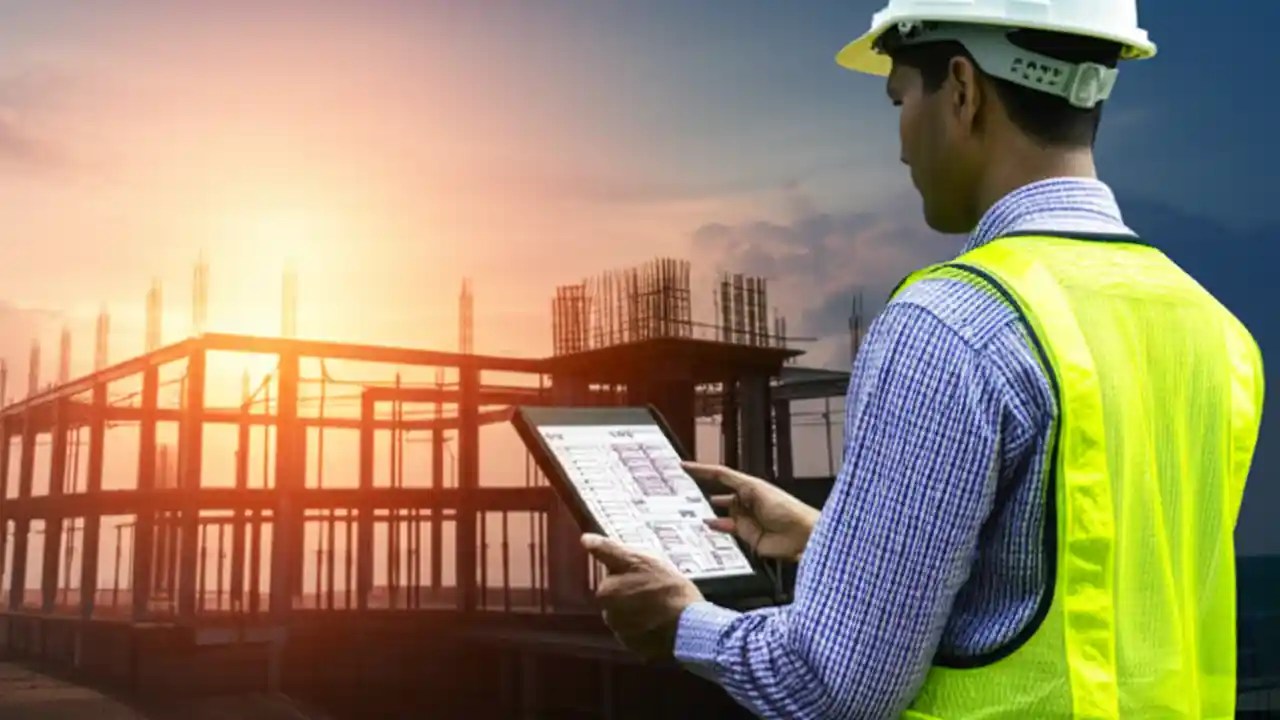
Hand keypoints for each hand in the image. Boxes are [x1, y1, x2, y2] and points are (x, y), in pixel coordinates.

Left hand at [580, 533, 704, 661]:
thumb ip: (609, 550)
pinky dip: (648, 627)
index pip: (611, 576)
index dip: (629, 572)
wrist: (689, 627)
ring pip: (629, 615)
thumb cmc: (666, 588)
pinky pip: (639, 633)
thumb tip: (585, 539)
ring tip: (663, 606)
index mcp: (605, 592)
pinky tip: (664, 621)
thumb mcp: (639, 559)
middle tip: (657, 587)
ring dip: (640, 610)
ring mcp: (622, 634)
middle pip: (618, 597)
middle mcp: (608, 614)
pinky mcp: (636, 649)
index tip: (645, 574)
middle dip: (633, 591)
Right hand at [682, 461, 820, 562]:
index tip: (684, 467)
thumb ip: (734, 493)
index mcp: (749, 485)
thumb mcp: (757, 493)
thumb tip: (715, 496)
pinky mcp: (748, 535)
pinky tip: (707, 524)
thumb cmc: (786, 508)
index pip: (721, 475)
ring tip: (690, 510)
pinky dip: (717, 526)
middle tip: (684, 490)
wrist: (802, 535)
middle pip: (720, 493)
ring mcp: (746, 518)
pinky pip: (728, 529)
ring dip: (709, 511)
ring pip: (722, 512)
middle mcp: (746, 500)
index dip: (703, 470)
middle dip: (704, 491)